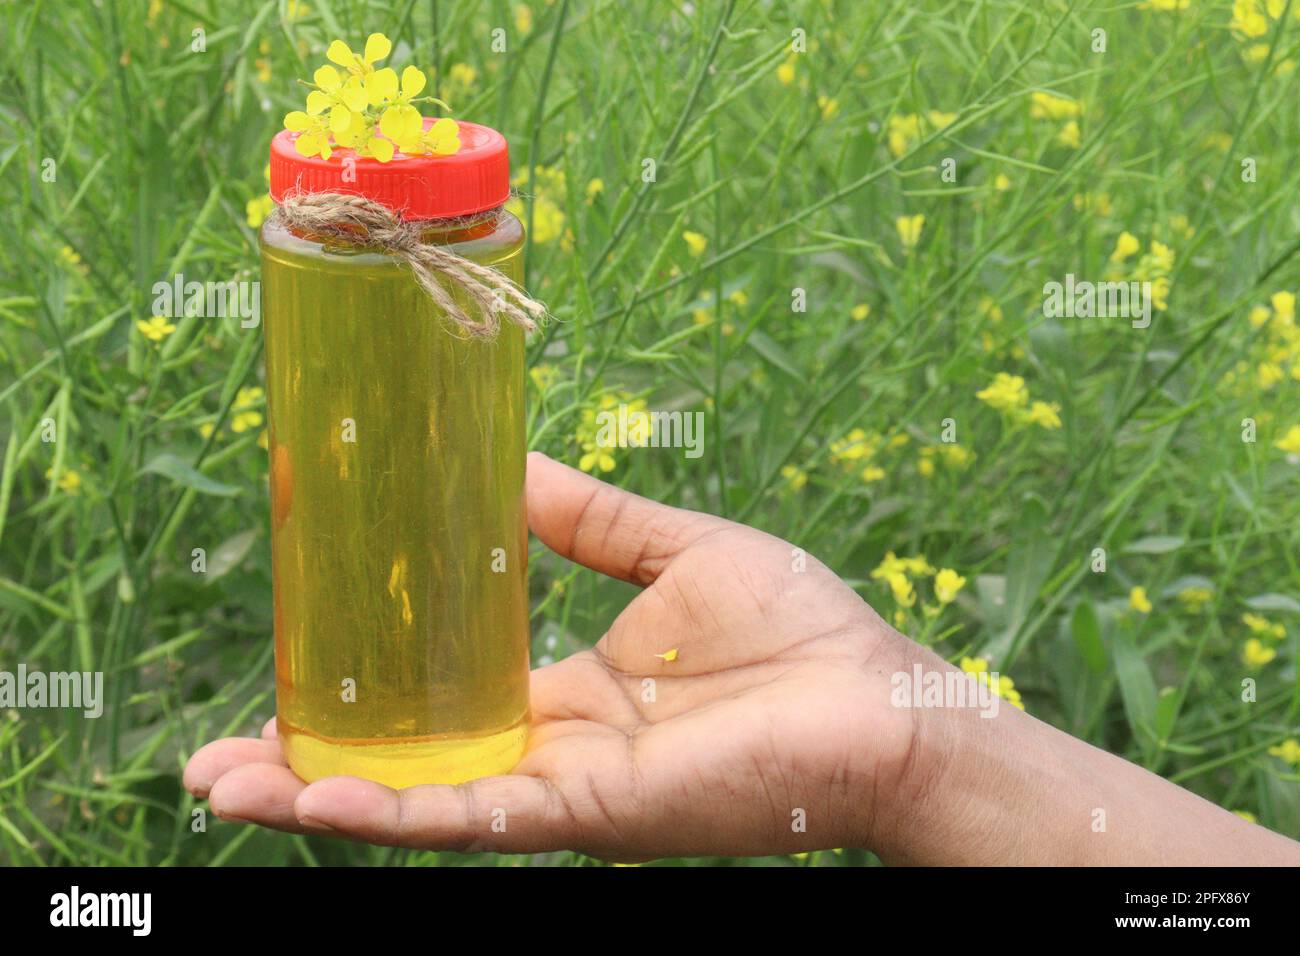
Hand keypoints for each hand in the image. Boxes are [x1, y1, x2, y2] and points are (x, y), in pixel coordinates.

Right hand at [184, 452, 924, 859]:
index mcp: (572, 692)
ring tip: (220, 786)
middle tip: (217, 755)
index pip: (445, 700)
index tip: (293, 660)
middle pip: (413, 765)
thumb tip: (505, 465)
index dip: (369, 692)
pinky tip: (309, 802)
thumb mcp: (671, 552)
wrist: (882, 699)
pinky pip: (475, 817)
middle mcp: (555, 749)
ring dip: (319, 803)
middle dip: (315, 767)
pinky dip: (388, 814)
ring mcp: (568, 790)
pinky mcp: (591, 815)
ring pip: (421, 803)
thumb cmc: (798, 629)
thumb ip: (590, 521)